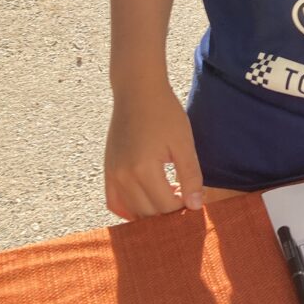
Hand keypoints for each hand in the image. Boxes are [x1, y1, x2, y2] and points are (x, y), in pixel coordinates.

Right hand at [105, 83, 203, 220]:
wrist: (138, 91)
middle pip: (148, 212)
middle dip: (168, 210)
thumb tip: (196, 206)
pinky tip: (145, 203)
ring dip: (151, 211)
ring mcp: (112, 174)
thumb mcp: (184, 144)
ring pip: (131, 211)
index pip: (166, 205)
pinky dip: (129, 210)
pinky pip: (114, 202)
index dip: (184, 205)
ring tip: (168, 195)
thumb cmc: (164, 113)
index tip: (196, 196)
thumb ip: (191, 176)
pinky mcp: (107, 170)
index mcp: (143, 169)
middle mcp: (123, 176)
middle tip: (184, 197)